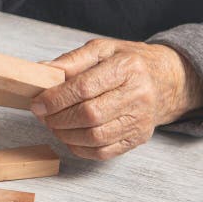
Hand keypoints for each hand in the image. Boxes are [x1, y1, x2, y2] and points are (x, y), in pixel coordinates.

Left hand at [30, 39, 202, 159]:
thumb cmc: (128, 63)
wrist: (165, 79)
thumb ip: (71, 60)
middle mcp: (138, 95)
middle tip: (42, 115)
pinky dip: (79, 148)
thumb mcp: (102, 49)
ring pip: (95, 137)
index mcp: (127, 67)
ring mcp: (140, 120)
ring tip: (54, 125)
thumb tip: (42, 71)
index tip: (37, 103)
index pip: (84, 88)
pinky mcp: (138, 138)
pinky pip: (103, 152)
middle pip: (89, 115)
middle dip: (58, 118)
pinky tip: (70, 136)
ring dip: (65, 135)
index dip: (56, 99)